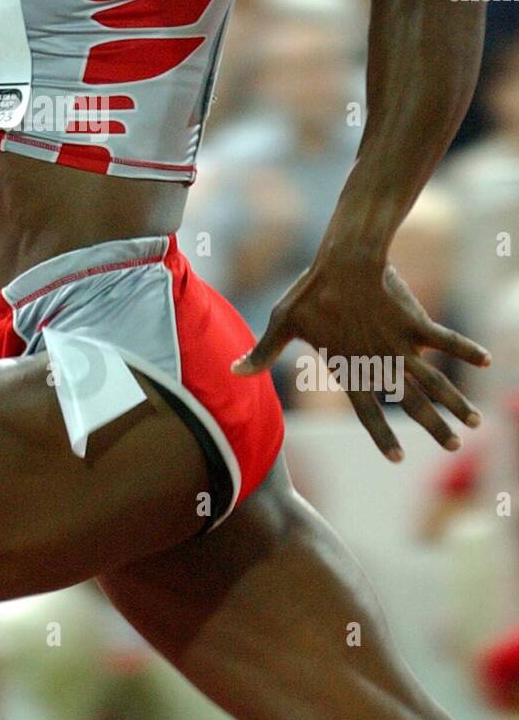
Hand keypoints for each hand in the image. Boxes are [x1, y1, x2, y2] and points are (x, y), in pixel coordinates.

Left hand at [232, 261, 489, 460]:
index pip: (367, 411)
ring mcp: (399, 344)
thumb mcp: (282, 324)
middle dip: (433, 426)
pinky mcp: (413, 322)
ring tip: (475, 422)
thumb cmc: (309, 292)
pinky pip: (443, 339)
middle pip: (410, 403)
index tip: (397, 458)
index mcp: (350, 368)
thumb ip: (262, 353)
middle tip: (452, 447)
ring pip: (432, 380)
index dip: (382, 436)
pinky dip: (465, 349)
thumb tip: (232, 372)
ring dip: (454, 400)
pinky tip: (487, 361)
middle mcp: (378, 362)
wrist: (342, 261)